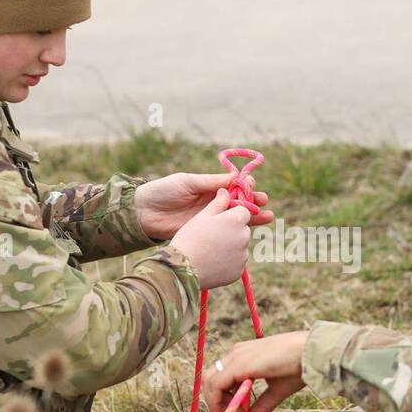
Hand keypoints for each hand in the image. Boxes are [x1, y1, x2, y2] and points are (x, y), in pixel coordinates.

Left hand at [135, 172, 271, 240]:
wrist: (143, 213)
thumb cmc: (163, 192)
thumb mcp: (188, 182)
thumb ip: (211, 183)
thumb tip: (236, 177)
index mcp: (210, 188)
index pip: (234, 186)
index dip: (245, 185)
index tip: (252, 184)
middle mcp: (213, 203)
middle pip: (240, 203)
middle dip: (254, 202)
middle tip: (264, 202)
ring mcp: (211, 219)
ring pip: (236, 218)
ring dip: (253, 218)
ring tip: (268, 217)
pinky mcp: (206, 234)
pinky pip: (225, 233)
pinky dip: (238, 232)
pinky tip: (249, 231)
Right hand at [170, 189, 252, 288]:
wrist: (183, 269)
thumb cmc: (189, 238)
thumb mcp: (201, 216)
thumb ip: (218, 203)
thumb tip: (226, 191)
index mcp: (236, 219)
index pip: (243, 211)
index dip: (232, 213)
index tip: (220, 219)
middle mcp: (244, 236)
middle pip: (242, 229)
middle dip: (232, 230)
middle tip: (212, 235)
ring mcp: (243, 255)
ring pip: (240, 246)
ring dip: (231, 246)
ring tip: (210, 249)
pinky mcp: (239, 271)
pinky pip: (236, 262)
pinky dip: (228, 261)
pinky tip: (212, 261)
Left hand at [204, 330, 309, 411]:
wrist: (313, 352)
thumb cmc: (300, 367)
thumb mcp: (277, 389)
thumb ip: (262, 405)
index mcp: (244, 355)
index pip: (221, 379)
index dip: (223, 401)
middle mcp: (236, 353)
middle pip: (211, 380)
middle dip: (216, 404)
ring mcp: (235, 356)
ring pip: (209, 382)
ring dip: (216, 405)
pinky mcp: (238, 364)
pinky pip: (216, 386)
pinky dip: (220, 403)